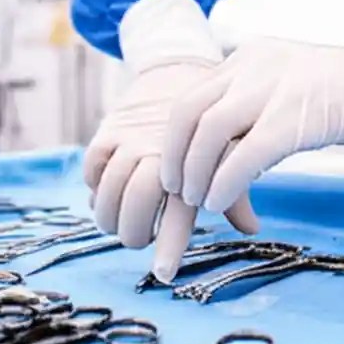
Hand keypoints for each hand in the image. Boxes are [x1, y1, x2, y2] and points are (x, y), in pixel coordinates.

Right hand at [84, 60, 257, 280]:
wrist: (178, 68)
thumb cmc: (209, 123)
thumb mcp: (229, 153)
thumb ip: (234, 194)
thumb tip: (252, 229)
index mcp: (195, 167)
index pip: (179, 218)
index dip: (169, 249)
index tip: (163, 275)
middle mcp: (161, 156)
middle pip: (136, 211)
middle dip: (135, 233)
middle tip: (140, 235)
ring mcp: (131, 142)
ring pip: (106, 195)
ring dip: (109, 216)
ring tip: (117, 221)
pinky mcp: (109, 129)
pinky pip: (92, 168)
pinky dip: (94, 184)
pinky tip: (103, 188)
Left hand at [161, 38, 343, 212]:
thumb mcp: (290, 85)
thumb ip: (254, 104)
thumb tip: (224, 147)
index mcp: (250, 56)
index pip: (191, 95)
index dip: (174, 139)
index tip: (176, 171)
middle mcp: (256, 63)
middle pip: (190, 110)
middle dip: (177, 157)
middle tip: (180, 192)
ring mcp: (278, 87)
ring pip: (212, 130)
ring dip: (197, 173)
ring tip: (201, 202)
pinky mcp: (299, 116)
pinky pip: (247, 153)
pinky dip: (227, 182)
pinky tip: (223, 202)